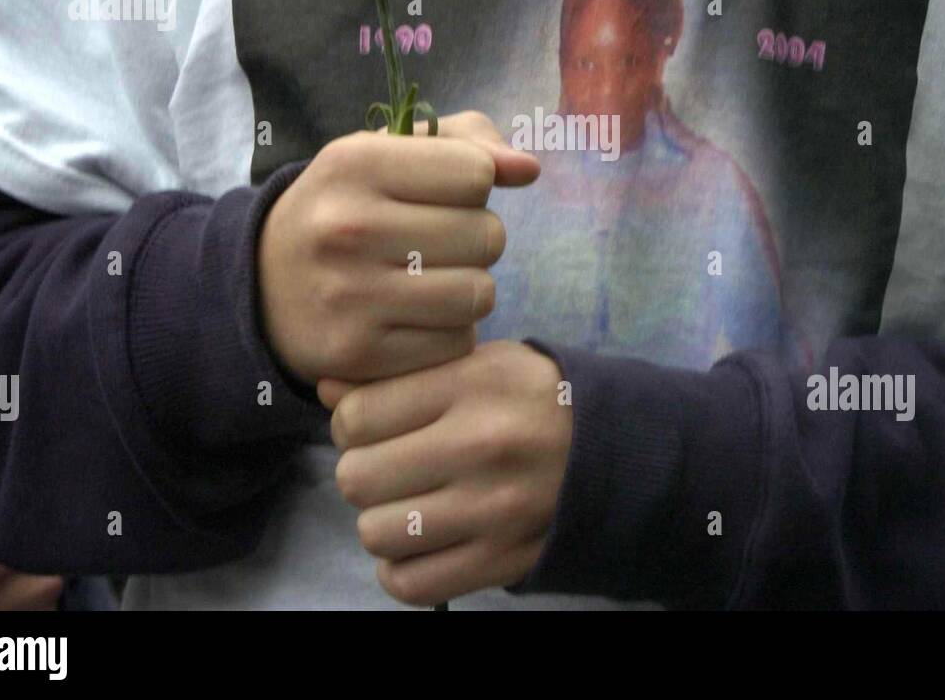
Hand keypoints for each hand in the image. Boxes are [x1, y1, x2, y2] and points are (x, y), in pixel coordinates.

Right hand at [258, 112, 539, 385]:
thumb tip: (528, 169)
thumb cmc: (347, 207)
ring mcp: (350, 296)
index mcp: (356, 163)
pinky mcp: (358, 354)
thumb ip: (468, 142)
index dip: (473, 185)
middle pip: (487, 235)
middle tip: (438, 244)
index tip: (439, 195)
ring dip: (469, 288)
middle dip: (476, 238)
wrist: (262, 284)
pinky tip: (415, 318)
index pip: (477, 174)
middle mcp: (348, 227)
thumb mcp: (387, 153)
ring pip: (479, 294)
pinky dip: (448, 333)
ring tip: (432, 280)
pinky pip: (457, 343)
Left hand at [318, 340, 571, 605]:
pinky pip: (411, 583)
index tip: (372, 426)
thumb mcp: (477, 362)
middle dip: (362, 472)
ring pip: (376, 533)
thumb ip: (402, 375)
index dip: (351, 423)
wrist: (616, 449)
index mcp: (472, 386)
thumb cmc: (532, 397)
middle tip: (388, 467)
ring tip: (406, 503)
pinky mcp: (502, 559)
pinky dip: (401, 568)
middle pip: (357, 477)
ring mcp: (493, 509)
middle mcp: (481, 446)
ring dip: (380, 522)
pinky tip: (418, 543)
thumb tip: (328, 392)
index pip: (357, 416)